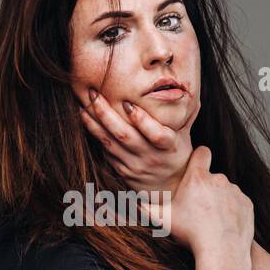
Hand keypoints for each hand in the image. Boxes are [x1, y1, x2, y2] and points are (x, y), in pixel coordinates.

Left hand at [76, 88, 195, 195]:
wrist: (169, 187)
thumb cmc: (176, 153)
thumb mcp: (185, 134)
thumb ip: (186, 112)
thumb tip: (187, 82)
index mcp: (170, 147)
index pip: (157, 135)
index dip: (143, 121)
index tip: (129, 104)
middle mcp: (151, 158)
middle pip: (125, 136)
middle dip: (106, 114)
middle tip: (93, 93)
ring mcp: (135, 166)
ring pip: (110, 143)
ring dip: (93, 123)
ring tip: (82, 104)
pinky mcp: (122, 171)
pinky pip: (106, 152)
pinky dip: (94, 135)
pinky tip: (85, 120)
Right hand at [143, 145, 252, 257]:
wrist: (222, 250)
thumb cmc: (190, 233)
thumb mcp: (163, 219)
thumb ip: (145, 207)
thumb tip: (127, 202)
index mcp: (198, 178)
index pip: (202, 152)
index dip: (199, 158)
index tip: (195, 167)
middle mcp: (219, 180)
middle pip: (212, 176)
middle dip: (206, 187)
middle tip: (197, 208)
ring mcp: (235, 192)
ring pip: (226, 190)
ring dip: (220, 200)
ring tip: (211, 220)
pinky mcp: (247, 204)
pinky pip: (238, 203)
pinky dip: (233, 211)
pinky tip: (224, 225)